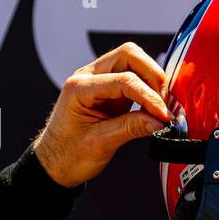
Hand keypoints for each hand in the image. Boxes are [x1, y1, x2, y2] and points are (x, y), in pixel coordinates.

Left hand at [32, 42, 170, 187]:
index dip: (149, 96)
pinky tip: (152, 106)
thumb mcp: (101, 144)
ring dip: (151, 80)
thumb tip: (159, 120)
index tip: (163, 114)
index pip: (124, 80)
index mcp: (79, 88)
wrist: (55, 164)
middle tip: (162, 103)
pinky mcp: (108, 89)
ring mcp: (98, 80)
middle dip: (152, 76)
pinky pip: (133, 76)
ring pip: (133, 61)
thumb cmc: (67, 154)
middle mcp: (87, 77)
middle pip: (129, 55)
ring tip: (158, 106)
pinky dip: (147, 88)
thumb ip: (131, 128)